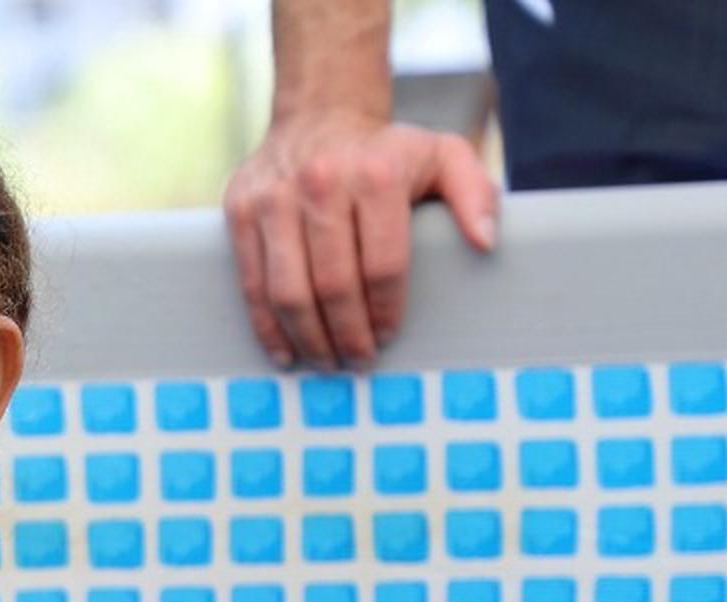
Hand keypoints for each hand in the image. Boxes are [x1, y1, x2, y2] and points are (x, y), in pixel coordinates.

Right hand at [223, 110, 497, 368]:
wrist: (318, 114)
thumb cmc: (386, 151)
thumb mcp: (443, 155)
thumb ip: (473, 193)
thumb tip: (485, 241)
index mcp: (376, 174)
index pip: (382, 264)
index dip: (385, 310)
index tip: (388, 336)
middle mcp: (321, 182)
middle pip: (333, 284)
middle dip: (348, 334)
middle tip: (359, 360)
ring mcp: (274, 198)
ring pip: (288, 290)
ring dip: (308, 338)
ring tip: (325, 362)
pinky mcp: (240, 211)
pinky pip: (251, 283)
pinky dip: (267, 325)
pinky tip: (286, 350)